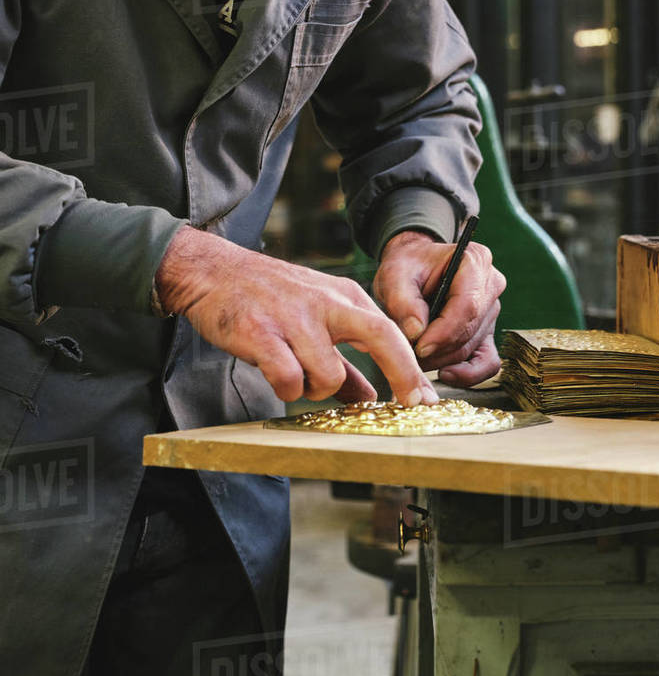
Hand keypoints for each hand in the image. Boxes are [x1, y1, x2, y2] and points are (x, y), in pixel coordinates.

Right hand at [155, 227, 438, 406]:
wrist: (213, 271)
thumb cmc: (270, 297)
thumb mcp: (316, 318)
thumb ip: (345, 362)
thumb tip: (370, 399)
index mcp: (343, 297)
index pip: (391, 331)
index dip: (412, 369)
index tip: (426, 401)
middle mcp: (325, 303)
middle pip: (380, 334)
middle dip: (403, 372)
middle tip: (412, 403)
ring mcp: (293, 317)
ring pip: (328, 373)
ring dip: (317, 389)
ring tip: (297, 376)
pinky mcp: (260, 333)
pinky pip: (288, 378)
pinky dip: (287, 389)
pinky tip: (277, 376)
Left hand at [372, 230, 505, 386]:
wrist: (412, 267)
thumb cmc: (407, 266)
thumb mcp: (395, 275)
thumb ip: (403, 300)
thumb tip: (416, 332)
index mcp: (475, 261)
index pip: (468, 305)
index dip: (444, 332)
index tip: (419, 347)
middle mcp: (491, 285)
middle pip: (469, 330)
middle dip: (437, 349)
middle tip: (408, 356)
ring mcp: (491, 311)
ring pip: (471, 348)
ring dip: (441, 360)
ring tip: (414, 358)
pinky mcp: (486, 332)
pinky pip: (487, 362)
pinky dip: (467, 374)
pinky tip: (444, 374)